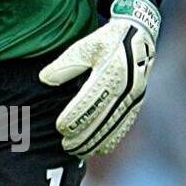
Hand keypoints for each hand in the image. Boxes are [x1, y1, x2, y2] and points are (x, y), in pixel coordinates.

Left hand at [39, 0, 159, 156]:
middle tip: (66, 146)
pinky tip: (101, 148)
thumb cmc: (106, 40)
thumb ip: (65, 64)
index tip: (60, 128)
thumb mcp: (85, 46)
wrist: (140, 35)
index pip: (90, 101)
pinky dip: (112, 138)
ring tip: (79, 151)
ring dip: (96, 141)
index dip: (75, 117)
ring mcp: (134, 96)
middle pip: (103, 119)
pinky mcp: (138, 101)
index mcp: (111, 72)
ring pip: (114, 126)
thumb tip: (45, 79)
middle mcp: (126, 87)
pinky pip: (125, 125)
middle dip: (84, 136)